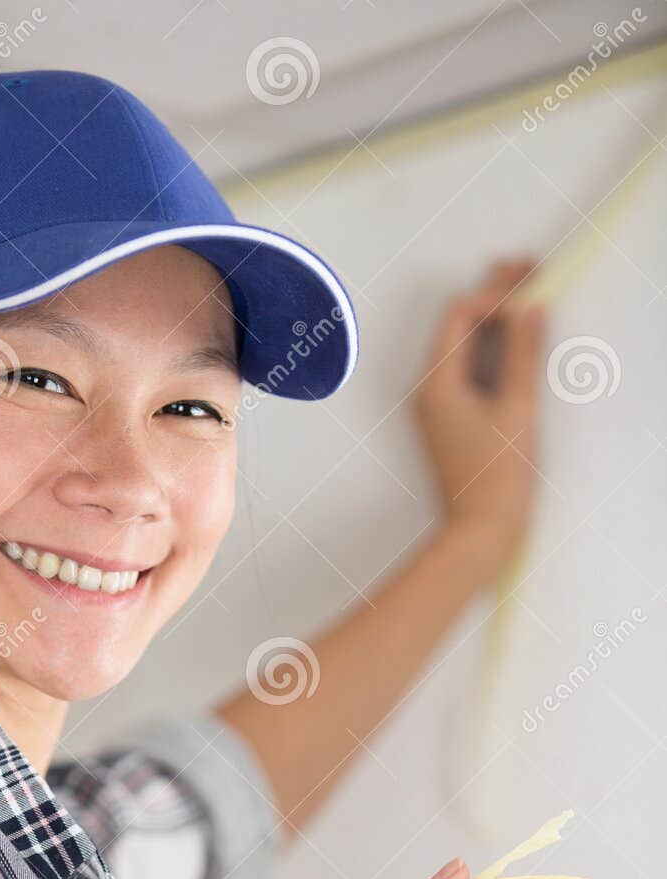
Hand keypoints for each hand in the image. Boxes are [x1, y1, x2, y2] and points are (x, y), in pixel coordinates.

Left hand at [412, 257, 546, 585]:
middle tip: (527, 267)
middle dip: (492, 295)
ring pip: (460, 345)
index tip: (529, 287)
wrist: (478, 534)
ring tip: (524, 291)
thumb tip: (530, 308)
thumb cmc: (497, 478)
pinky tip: (512, 336)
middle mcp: (427, 390)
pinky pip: (464, 369)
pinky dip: (488, 346)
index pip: (459, 314)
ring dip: (491, 318)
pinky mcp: (447, 420)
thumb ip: (522, 355)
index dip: (495, 294)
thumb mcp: (518, 409)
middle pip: (457, 325)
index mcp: (436, 382)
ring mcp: (434, 406)